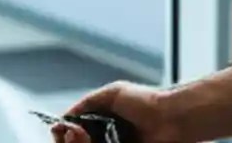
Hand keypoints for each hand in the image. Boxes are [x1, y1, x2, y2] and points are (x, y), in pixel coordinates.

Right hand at [51, 81, 179, 142]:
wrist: (171, 118)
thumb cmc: (146, 102)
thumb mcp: (112, 93)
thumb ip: (87, 103)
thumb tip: (65, 117)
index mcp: (101, 121)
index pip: (72, 131)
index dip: (62, 132)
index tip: (60, 129)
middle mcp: (105, 137)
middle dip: (69, 141)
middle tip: (74, 133)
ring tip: (83, 136)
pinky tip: (93, 140)